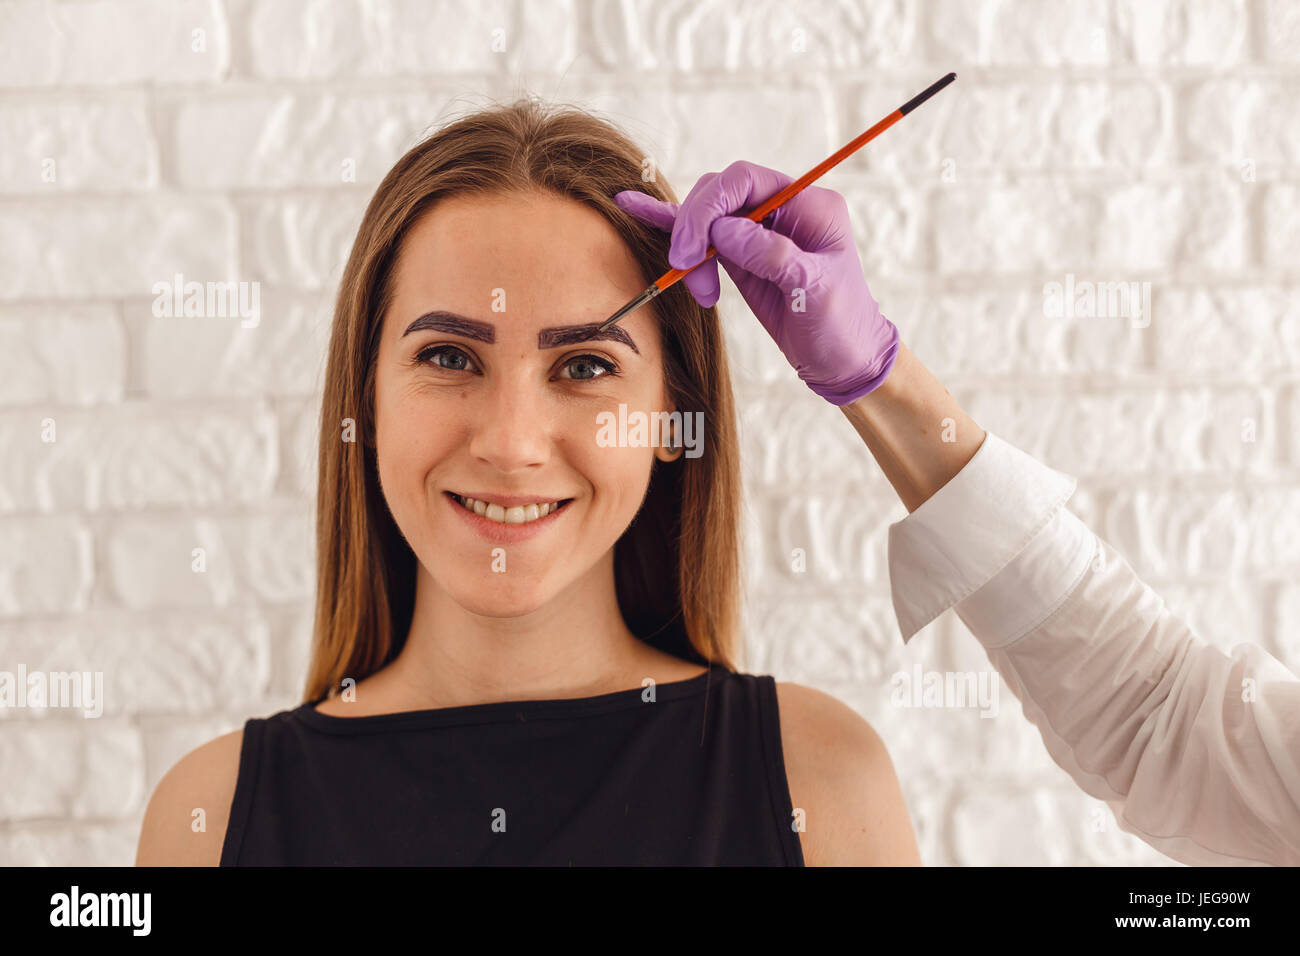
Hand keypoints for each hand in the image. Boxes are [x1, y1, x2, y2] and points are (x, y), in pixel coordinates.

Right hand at [614, 160, 899, 404]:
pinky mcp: (740, 255)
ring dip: (689, 247)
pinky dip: (671, 226)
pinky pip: (703, 236)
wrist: (842, 361)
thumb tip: (725, 231)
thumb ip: (772, 255)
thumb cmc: (840, 325)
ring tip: (695, 288)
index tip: (693, 250)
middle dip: (694, 230)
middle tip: (685, 269)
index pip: (746, 181)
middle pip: (719, 194)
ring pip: (706, 217)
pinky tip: (636, 209)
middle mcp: (781, 211)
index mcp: (807, 206)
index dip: (710, 207)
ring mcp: (758, 232)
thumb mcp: (813, 290)